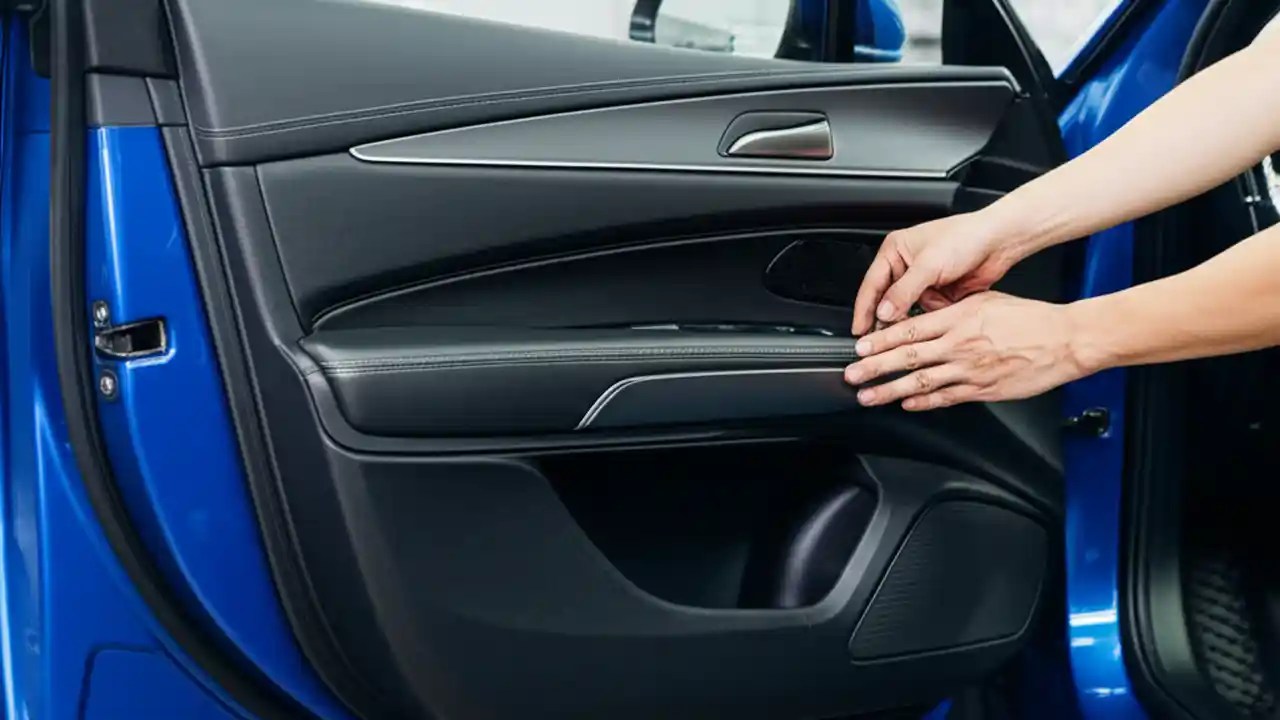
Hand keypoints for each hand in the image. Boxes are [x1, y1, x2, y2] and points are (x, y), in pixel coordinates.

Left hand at [844, 292, 1092, 410]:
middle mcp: (959, 345)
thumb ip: (953, 311)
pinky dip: (923, 402)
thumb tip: (925, 314)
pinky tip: (906, 404)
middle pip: (907, 357)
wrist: (1064, 339)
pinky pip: (946, 397)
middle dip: (875, 367)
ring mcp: (969, 370)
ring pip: (921, 381)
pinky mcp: (982, 390)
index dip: (881, 339)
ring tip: (868, 396)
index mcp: (959, 319)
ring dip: (890, 390)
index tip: (860, 345)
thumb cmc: (1030, 318)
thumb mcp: (986, 302)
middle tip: (852, 374)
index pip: (910, 329)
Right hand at [852, 212, 1020, 334]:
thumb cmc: (966, 237)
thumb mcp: (929, 265)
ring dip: (909, 321)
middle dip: (885, 319)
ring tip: (904, 336)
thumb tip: (883, 312)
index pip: (872, 284)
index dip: (864, 309)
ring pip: (907, 310)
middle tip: (877, 341)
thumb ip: (903, 291)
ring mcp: (923, 281)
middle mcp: (906, 267)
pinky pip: (927, 313)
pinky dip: (929, 320)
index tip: (859, 329)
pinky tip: (930, 325)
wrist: (1000, 241)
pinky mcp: (939, 293)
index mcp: (896, 251)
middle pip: (887, 300)